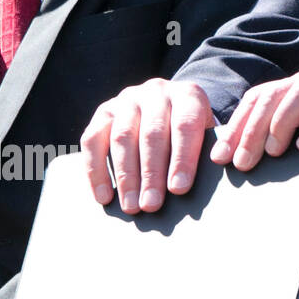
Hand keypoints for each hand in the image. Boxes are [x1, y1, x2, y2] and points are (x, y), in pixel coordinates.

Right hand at [82, 78, 214, 213]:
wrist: (170, 105)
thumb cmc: (191, 131)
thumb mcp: (206, 133)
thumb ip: (204, 151)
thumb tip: (190, 186)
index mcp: (188, 94)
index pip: (185, 125)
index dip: (182, 158)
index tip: (179, 189)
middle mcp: (157, 92)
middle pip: (152, 134)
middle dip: (152, 173)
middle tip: (152, 204)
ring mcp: (127, 99)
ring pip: (122, 138)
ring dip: (126, 176)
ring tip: (131, 206)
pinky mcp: (104, 111)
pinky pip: (93, 140)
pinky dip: (96, 171)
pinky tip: (104, 196)